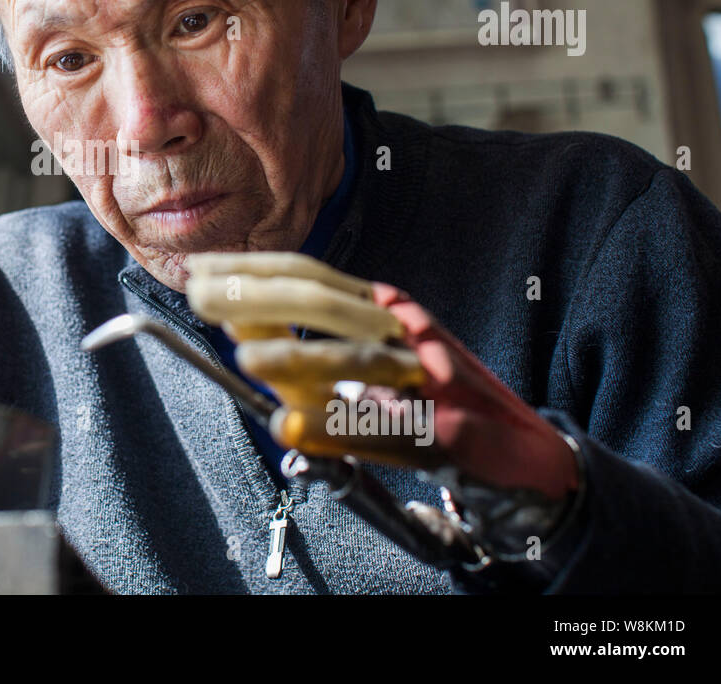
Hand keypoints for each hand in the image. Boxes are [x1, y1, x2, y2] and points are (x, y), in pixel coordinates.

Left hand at [186, 253, 578, 501]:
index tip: (202, 268)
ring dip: (298, 360)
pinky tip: (294, 425)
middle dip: (263, 296)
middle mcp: (403, 329)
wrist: (519, 452)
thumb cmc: (431, 409)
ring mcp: (429, 374)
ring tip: (246, 358)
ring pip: (357, 359)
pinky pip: (384, 426)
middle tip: (206, 296)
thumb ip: (303, 361)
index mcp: (380, 311)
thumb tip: (240, 339)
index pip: (310, 277)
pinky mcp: (447, 428)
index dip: (255, 270)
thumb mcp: (359, 378)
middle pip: (326, 301)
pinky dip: (336, 427)